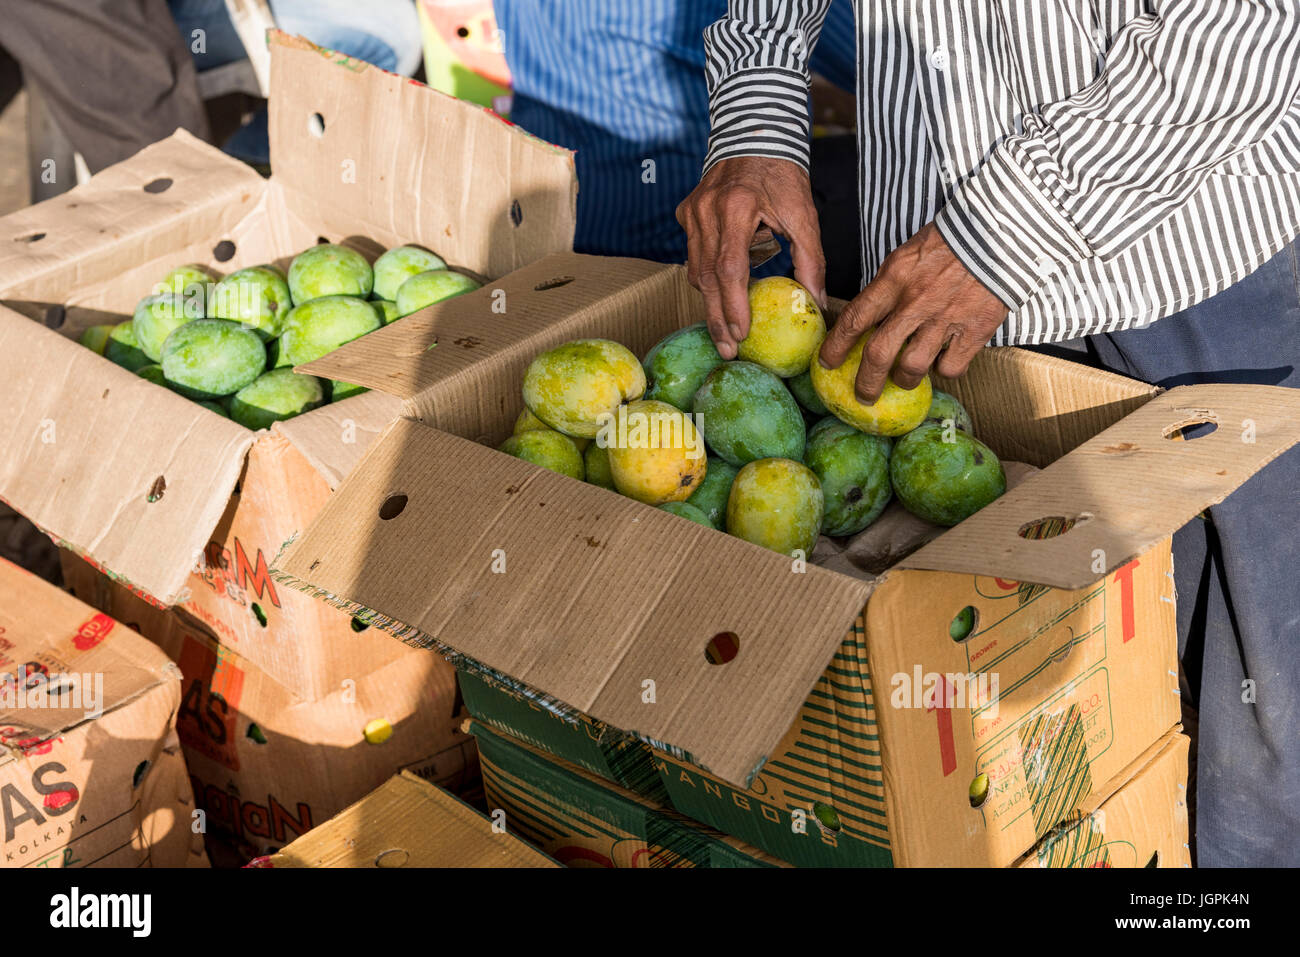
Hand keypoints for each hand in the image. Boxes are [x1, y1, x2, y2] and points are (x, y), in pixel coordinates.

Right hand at [676, 157, 826, 358]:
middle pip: (706, 277)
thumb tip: (816, 303)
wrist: (755, 134)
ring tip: (725, 329)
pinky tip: (719, 294)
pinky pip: (692, 254)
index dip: (732, 306)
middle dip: (717, 317)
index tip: (741, 334)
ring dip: (710, 301)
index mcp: (737, 208)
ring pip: (695, 269)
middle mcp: (707, 210)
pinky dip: (706, 277)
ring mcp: (692, 211)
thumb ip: (810, 259)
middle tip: (728, 349)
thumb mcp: (804, 215)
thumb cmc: (783, 174)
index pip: (729, 268)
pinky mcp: (686, 211)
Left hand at [818, 222, 1008, 401]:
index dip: (836, 347)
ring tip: (904, 379)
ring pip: (913, 367)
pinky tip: (944, 360)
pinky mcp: (974, 330)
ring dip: (904, 379)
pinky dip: (944, 369)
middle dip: (866, 382)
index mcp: (894, 280)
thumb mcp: (906, 256)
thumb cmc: (949, 240)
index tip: (827, 363)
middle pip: (878, 355)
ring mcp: (945, 319)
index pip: (855, 320)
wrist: (997, 232)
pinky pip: (950, 367)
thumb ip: (888, 287)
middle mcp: (915, 303)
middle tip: (863, 396)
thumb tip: (871, 318)